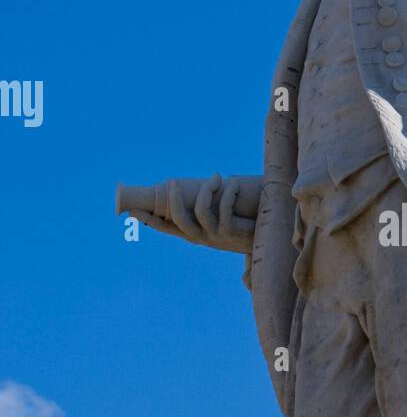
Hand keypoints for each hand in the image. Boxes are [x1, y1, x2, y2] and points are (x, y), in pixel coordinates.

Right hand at [130, 175, 254, 253]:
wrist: (266, 240)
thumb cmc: (242, 225)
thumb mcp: (221, 217)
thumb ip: (210, 206)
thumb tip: (202, 182)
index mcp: (194, 233)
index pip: (167, 227)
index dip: (149, 220)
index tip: (131, 211)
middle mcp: (202, 237)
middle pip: (179, 220)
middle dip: (174, 199)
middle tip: (174, 182)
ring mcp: (216, 235)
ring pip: (201, 211)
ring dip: (207, 189)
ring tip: (217, 176)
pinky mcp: (231, 232)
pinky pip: (224, 208)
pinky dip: (228, 192)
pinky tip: (233, 183)